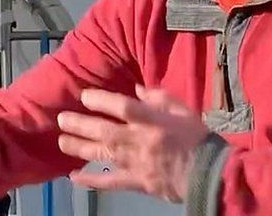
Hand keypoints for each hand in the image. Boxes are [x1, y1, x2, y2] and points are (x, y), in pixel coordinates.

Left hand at [56, 85, 209, 202]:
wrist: (209, 173)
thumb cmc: (196, 137)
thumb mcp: (182, 109)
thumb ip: (159, 97)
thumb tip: (136, 89)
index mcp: (152, 120)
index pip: (122, 106)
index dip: (101, 100)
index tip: (85, 95)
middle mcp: (139, 140)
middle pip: (104, 130)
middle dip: (80, 124)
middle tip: (61, 119)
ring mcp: (136, 162)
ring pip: (102, 154)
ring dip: (79, 147)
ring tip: (61, 141)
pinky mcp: (136, 182)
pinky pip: (110, 182)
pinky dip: (91, 180)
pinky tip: (73, 177)